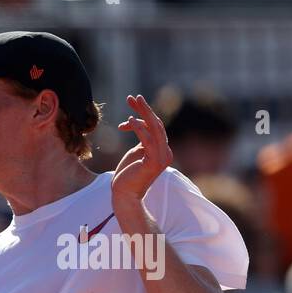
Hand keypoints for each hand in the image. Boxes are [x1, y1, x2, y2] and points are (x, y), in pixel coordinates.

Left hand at [112, 94, 172, 208]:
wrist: (124, 196)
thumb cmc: (127, 176)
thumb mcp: (135, 154)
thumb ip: (141, 141)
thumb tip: (137, 124)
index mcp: (162, 150)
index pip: (156, 128)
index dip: (143, 116)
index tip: (129, 109)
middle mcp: (166, 152)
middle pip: (157, 124)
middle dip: (145, 109)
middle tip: (134, 96)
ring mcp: (162, 157)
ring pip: (155, 129)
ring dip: (143, 113)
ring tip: (133, 101)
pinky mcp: (154, 162)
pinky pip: (148, 140)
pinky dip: (140, 129)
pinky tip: (130, 120)